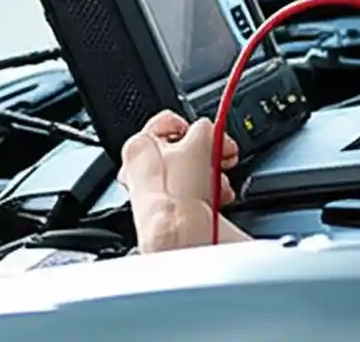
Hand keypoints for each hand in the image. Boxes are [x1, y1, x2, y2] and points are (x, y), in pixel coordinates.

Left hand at [118, 111, 238, 205]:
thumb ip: (205, 128)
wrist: (177, 237)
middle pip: (181, 150)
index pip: (168, 121)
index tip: (210, 135)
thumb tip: (209, 128)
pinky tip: (216, 199)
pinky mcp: (166, 212)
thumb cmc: (176, 193)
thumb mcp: (199, 143)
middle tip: (221, 158)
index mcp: (139, 145)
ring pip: (189, 173)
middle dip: (207, 154)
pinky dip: (205, 195)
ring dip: (210, 176)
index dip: (194, 126)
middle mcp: (138, 168)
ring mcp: (152, 193)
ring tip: (219, 184)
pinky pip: (190, 194)